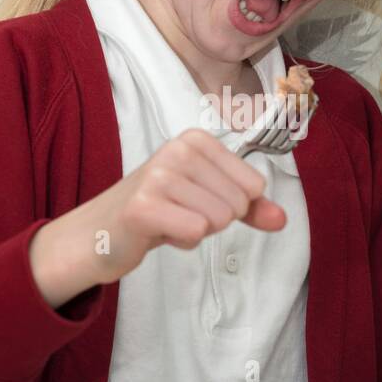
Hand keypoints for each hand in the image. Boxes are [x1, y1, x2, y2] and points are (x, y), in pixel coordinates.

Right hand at [29, 129, 286, 305]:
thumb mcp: (208, 201)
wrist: (99, 232)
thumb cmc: (158, 211)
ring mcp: (158, 174)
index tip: (195, 202)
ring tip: (167, 221)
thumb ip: (248, 208)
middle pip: (237, 205)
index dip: (230, 206)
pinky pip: (195, 231)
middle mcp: (178, 149)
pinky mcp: (144, 205)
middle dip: (212, 221)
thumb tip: (282, 219)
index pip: (253, 186)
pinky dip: (181, 241)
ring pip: (218, 219)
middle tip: (178, 214)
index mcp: (196, 140)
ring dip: (194, 231)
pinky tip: (158, 231)